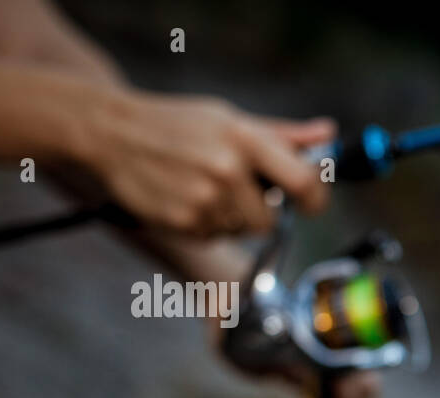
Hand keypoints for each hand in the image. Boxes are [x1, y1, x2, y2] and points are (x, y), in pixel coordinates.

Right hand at [80, 87, 333, 236]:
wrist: (111, 132)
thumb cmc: (179, 124)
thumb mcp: (230, 119)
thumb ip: (283, 135)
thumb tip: (328, 135)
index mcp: (245, 138)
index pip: (304, 182)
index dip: (315, 199)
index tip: (311, 203)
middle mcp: (227, 169)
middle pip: (270, 220)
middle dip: (260, 211)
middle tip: (238, 189)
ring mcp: (204, 198)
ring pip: (241, 231)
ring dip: (231, 218)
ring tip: (206, 188)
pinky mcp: (183, 221)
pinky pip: (214, 237)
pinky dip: (206, 224)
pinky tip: (187, 197)